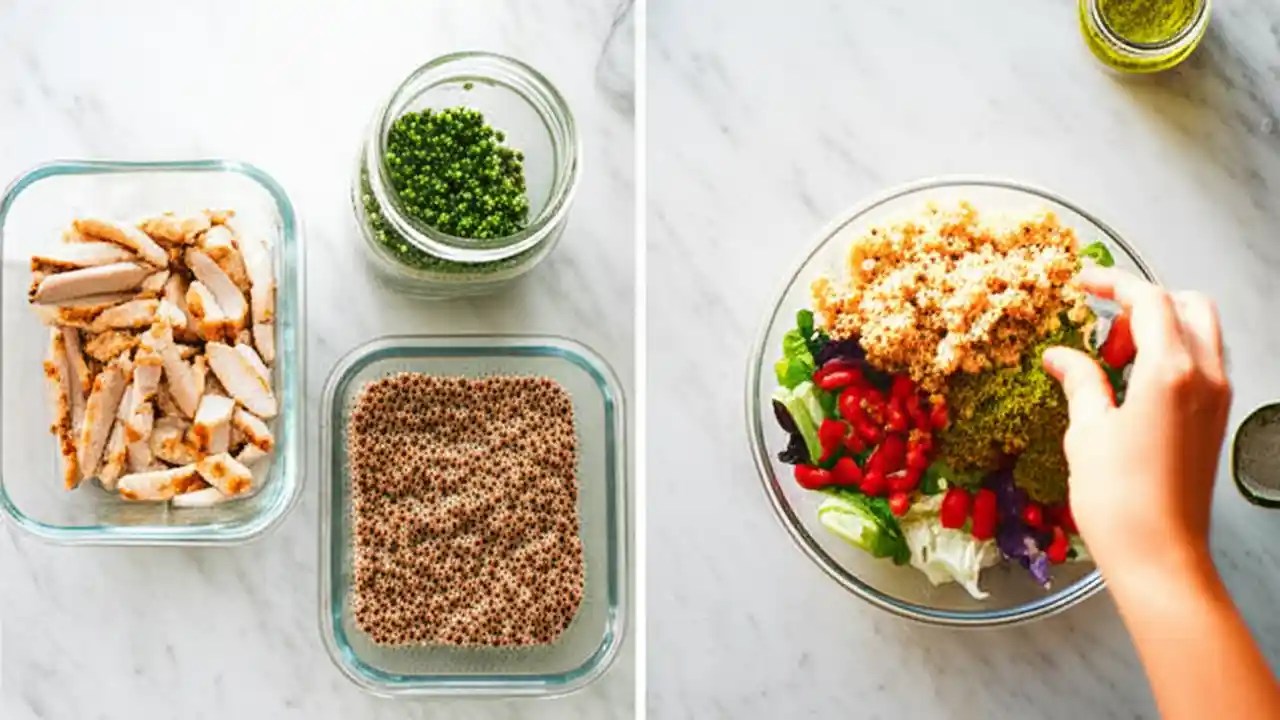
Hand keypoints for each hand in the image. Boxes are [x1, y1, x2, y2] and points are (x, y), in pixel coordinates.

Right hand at [1042, 267, 1230, 575]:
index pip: (1149, 301)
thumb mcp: (1086, 431)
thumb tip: (1060, 356)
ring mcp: (1217, 399)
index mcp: (1170, 371)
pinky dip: (1171, 357)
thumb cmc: (1117, 497)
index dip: (1114, 284)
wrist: (1160, 555)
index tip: (1082, 283)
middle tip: (1103, 327)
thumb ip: (1079, 382)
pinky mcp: (1215, 421)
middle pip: (1187, 306)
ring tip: (1114, 359)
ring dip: (1161, 329)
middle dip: (1145, 303)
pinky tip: (1132, 386)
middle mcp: (1204, 377)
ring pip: (1200, 334)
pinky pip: (1201, 366)